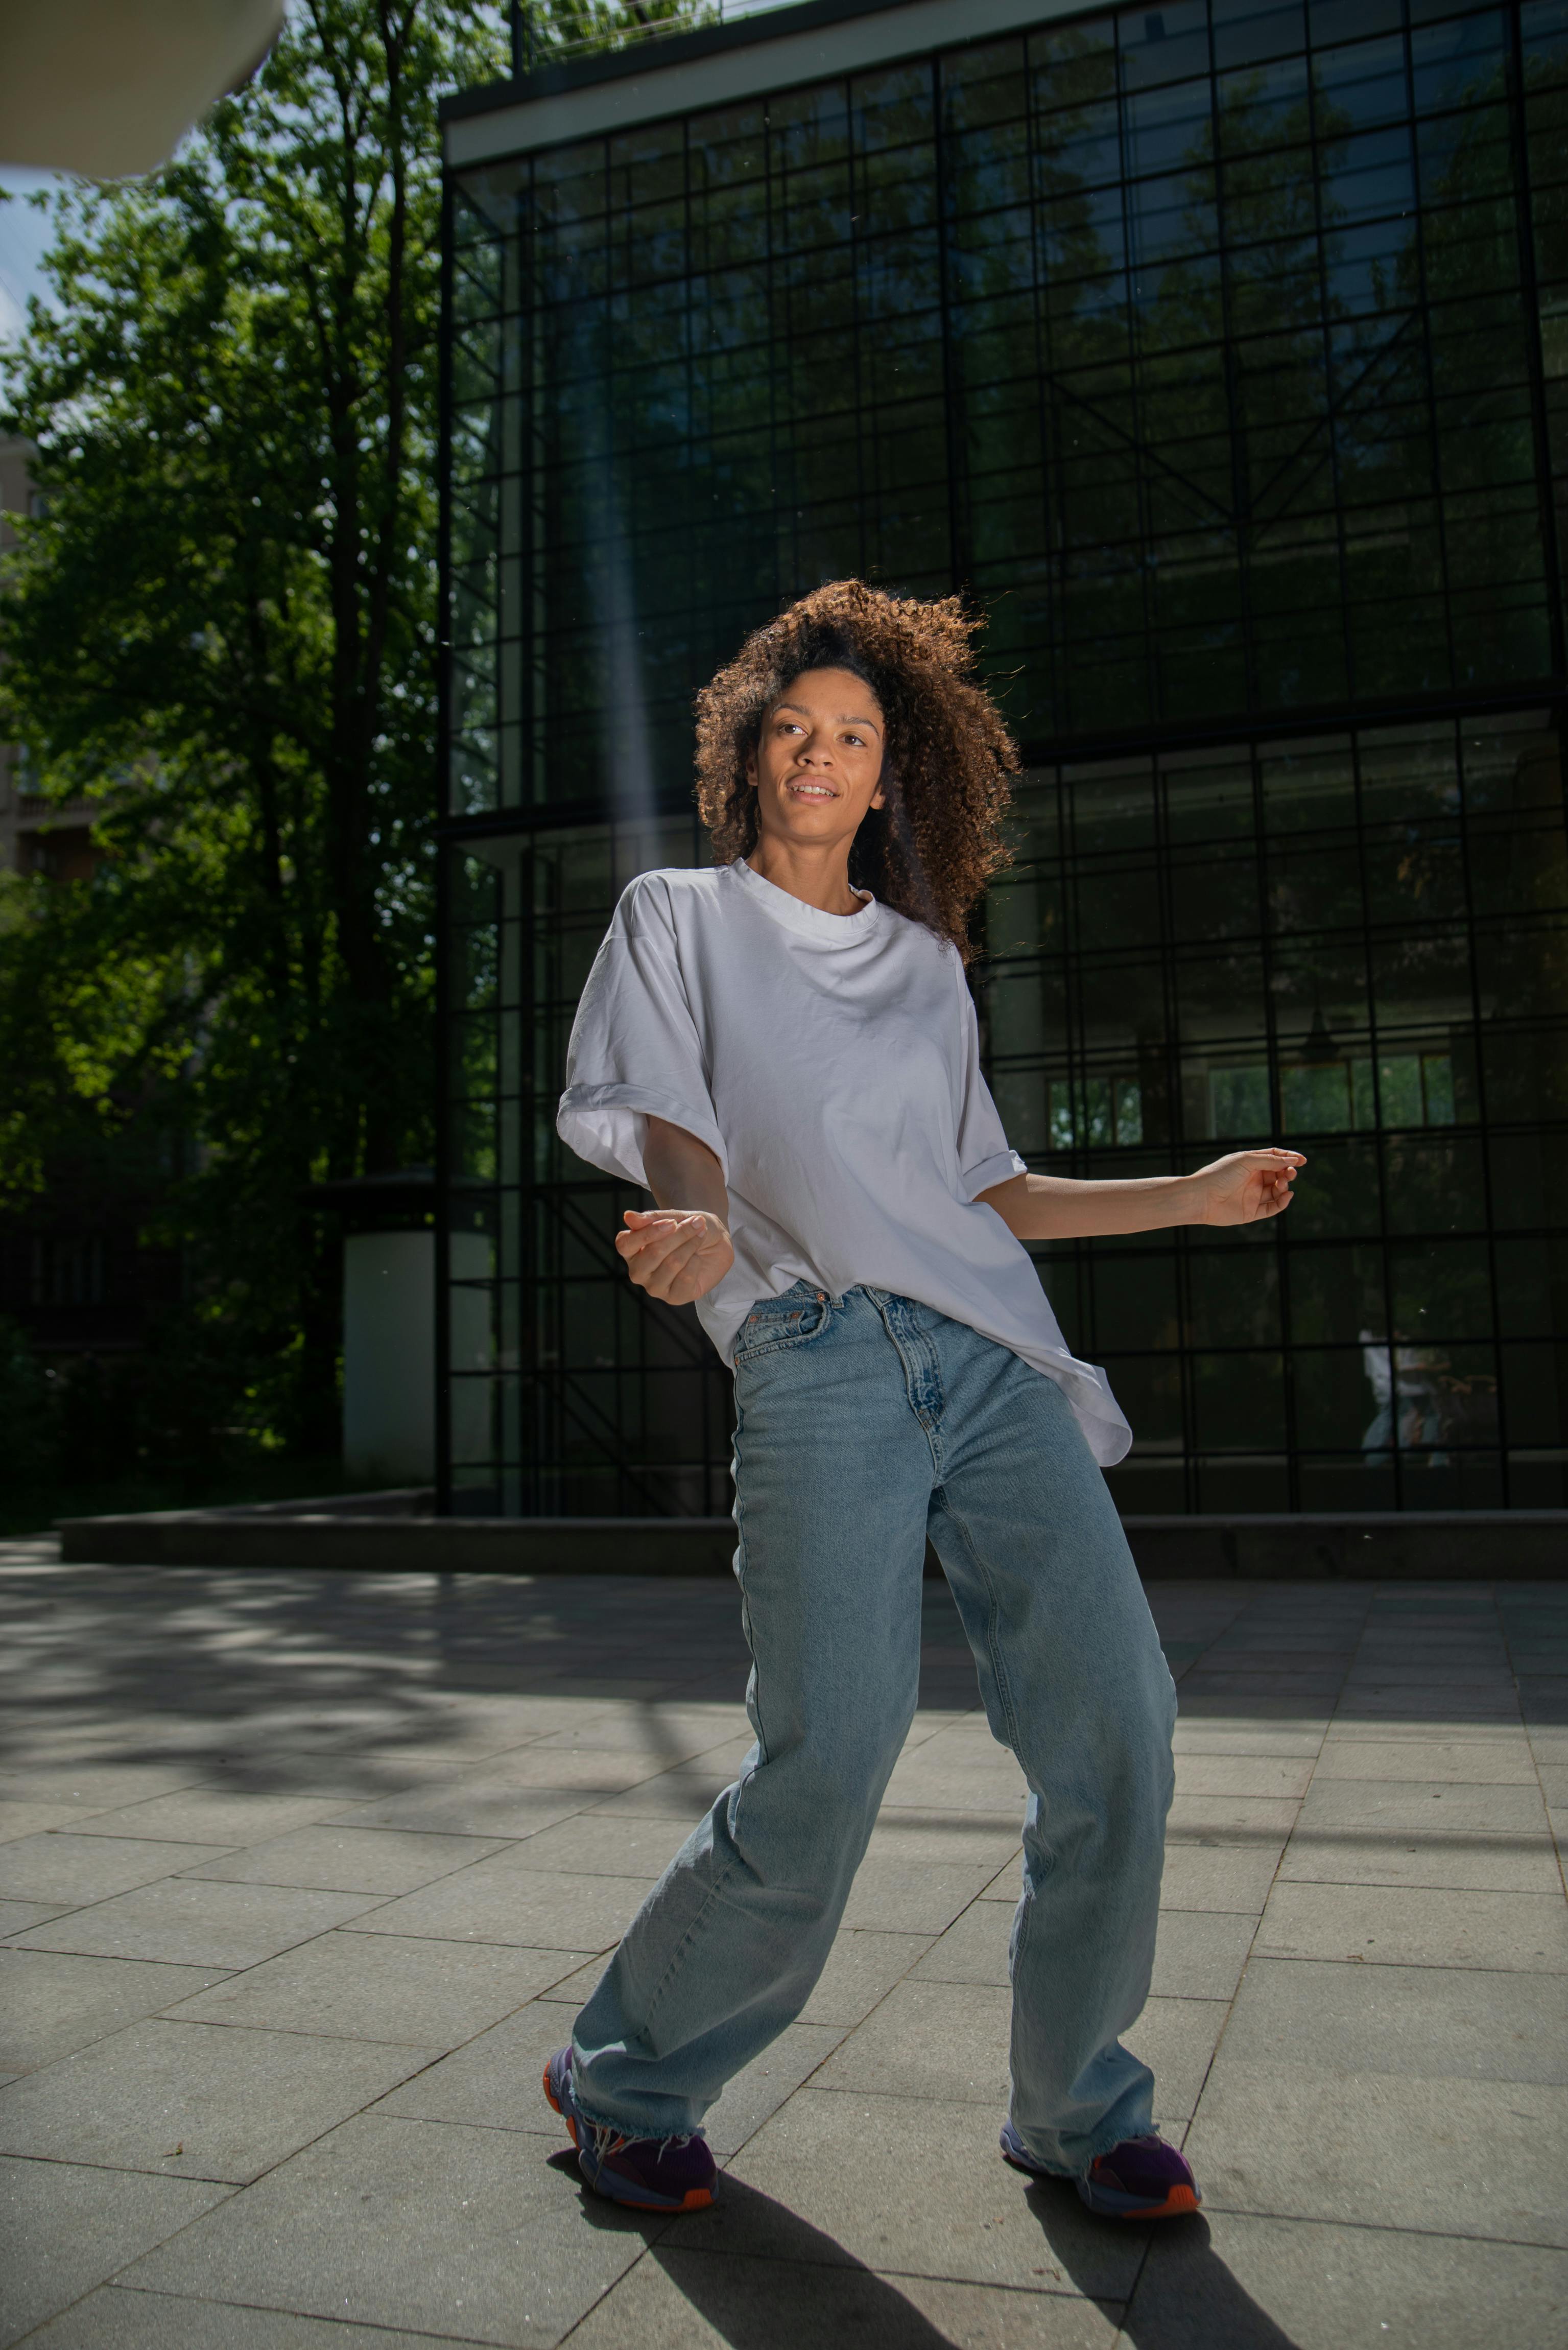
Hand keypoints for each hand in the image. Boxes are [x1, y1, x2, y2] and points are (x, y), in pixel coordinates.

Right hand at [616, 1207, 734, 1304]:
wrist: (718, 1243)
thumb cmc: (689, 1229)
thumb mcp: (673, 1217)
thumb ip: (651, 1218)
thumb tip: (628, 1216)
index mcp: (631, 1250)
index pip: (625, 1244)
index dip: (648, 1232)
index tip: (671, 1222)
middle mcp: (638, 1271)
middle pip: (653, 1252)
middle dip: (679, 1235)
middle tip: (695, 1224)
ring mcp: (654, 1287)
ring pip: (672, 1264)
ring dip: (690, 1246)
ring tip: (699, 1236)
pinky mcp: (674, 1297)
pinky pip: (685, 1277)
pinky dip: (697, 1262)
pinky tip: (698, 1259)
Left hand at [1188, 1147, 1304, 1225]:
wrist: (1201, 1197)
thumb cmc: (1220, 1175)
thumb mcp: (1247, 1161)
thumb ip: (1270, 1160)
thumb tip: (1293, 1160)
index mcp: (1249, 1163)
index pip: (1274, 1158)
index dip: (1289, 1158)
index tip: (1302, 1160)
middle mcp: (1251, 1179)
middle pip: (1277, 1174)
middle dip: (1287, 1173)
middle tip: (1290, 1173)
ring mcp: (1252, 1196)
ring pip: (1276, 1191)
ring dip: (1284, 1186)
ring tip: (1283, 1184)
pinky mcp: (1251, 1212)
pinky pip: (1272, 1207)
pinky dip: (1282, 1202)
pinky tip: (1286, 1195)